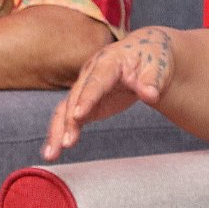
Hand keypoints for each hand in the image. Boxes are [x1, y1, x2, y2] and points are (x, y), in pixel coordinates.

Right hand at [43, 27, 177, 161]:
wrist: (144, 53)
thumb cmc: (151, 58)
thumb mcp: (157, 67)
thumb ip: (152, 82)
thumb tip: (151, 95)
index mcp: (108, 62)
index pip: (96, 82)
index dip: (87, 98)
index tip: (79, 116)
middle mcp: (91, 73)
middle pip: (76, 97)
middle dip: (69, 120)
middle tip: (66, 142)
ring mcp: (86, 87)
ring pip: (66, 109)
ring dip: (58, 130)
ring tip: (51, 154)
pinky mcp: (86, 101)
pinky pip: (69, 117)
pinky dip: (61, 133)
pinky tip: (53, 151)